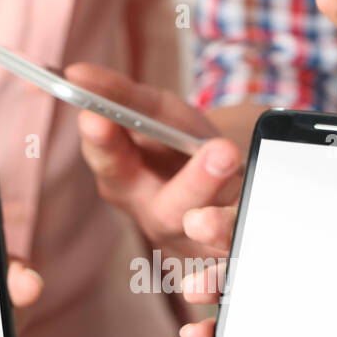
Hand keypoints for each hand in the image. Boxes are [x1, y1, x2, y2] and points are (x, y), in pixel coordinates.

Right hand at [67, 63, 241, 258]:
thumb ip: (121, 95)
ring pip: (212, 241)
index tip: (97, 117)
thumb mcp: (157, 113)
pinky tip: (261, 233)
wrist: (225, 177)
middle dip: (193, 185)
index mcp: (126, 180)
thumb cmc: (180, 144)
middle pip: (168, 211)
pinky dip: (245, 255)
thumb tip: (74, 73)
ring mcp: (193, 243)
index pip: (111, 161)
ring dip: (227, 220)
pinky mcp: (225, 257)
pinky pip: (237, 262)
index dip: (104, 142)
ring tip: (251, 189)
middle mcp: (155, 217)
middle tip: (222, 152)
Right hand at [179, 207, 336, 336]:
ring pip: (253, 299)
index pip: (323, 235)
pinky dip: (216, 336)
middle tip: (200, 226)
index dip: (281, 209)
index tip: (244, 194)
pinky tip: (201, 333)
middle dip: (234, 240)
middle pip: (278, 260)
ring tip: (197, 285)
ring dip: (218, 285)